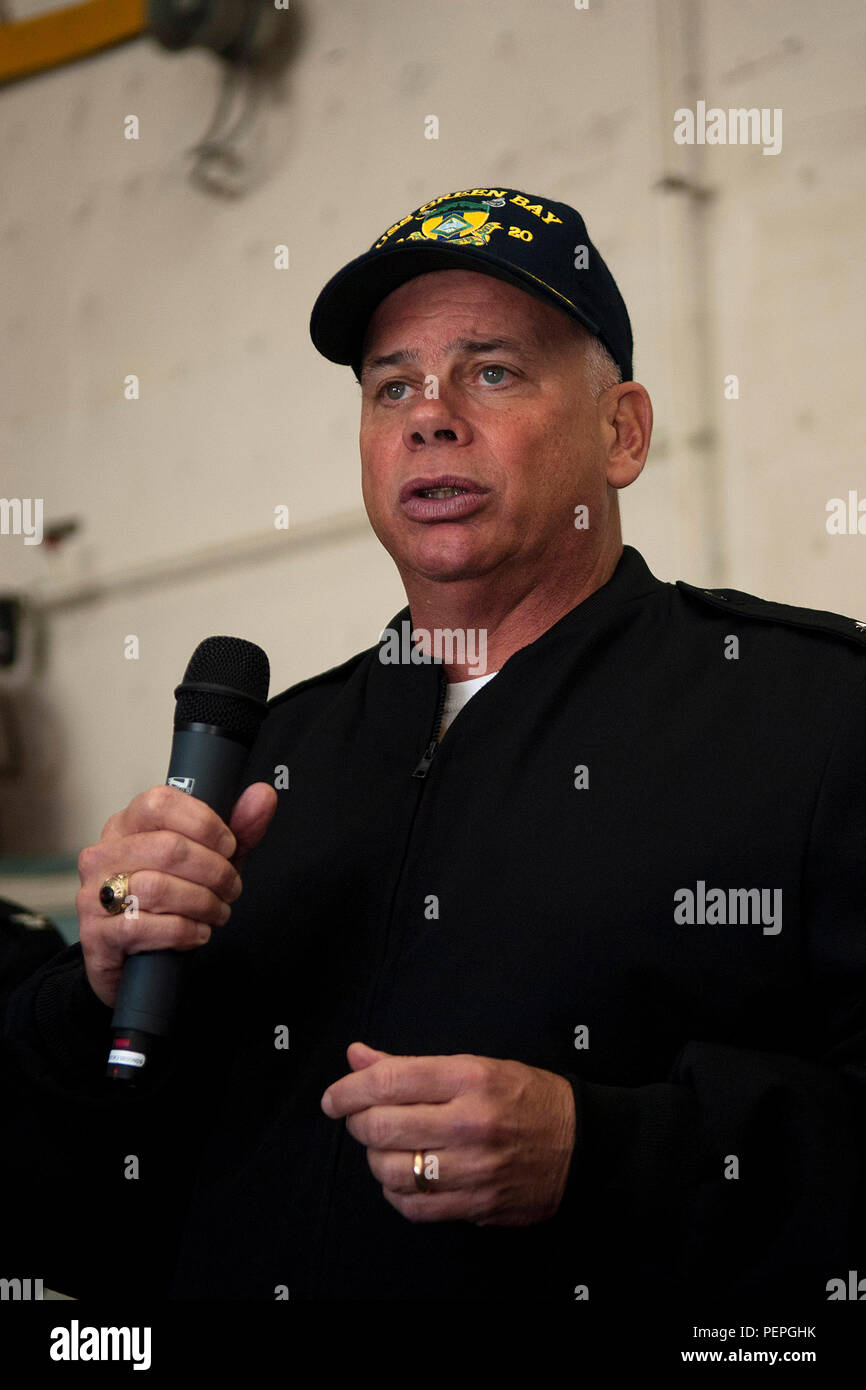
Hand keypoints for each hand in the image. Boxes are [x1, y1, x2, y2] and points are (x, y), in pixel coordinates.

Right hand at [76, 781, 277, 1007]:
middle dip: (214, 872)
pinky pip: (142, 926)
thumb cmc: (171, 901)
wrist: (132, 959)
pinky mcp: (95, 934)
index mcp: (128, 825)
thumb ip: (237, 830)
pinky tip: (195, 933)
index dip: (205, 824)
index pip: (160, 802)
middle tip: (231, 889)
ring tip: (217, 913)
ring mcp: (94, 894)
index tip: (228, 847)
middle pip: (167, 847)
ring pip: (157, 887)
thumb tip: (262, 795)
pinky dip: (182, 931)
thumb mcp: (209, 862)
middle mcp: (104, 854)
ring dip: (202, 904)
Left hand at [321, 1042, 576, 1225]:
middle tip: (361, 1119)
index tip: (333, 1099)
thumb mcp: (475, 1065)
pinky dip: (396, 1192)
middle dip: (357, 1123)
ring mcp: (473, 1168)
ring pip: (390, 1170)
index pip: (388, 1081)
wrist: (582, 1144)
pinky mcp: (477, 1204)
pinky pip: (413, 1206)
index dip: (347, 1090)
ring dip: (376, 1159)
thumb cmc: (527, 1097)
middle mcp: (469, 1122)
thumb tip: (356, 1057)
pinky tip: (405, 1176)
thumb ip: (410, 1065)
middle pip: (380, 1127)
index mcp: (469, 1077)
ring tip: (387, 1147)